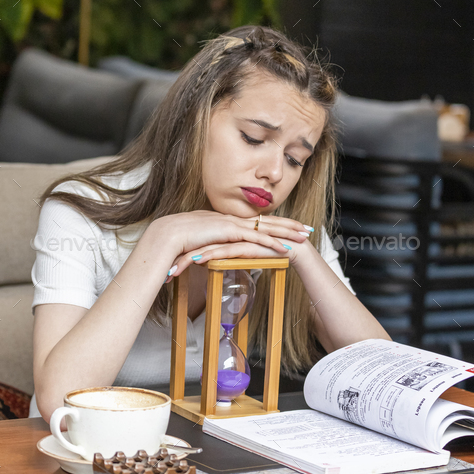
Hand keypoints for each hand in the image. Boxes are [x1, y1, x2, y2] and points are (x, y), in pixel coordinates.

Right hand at [151, 210, 311, 268]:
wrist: (167, 236)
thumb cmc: (179, 242)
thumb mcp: (201, 244)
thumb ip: (212, 247)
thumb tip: (218, 254)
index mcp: (227, 221)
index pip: (256, 222)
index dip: (275, 224)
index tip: (290, 227)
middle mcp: (232, 219)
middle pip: (267, 221)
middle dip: (289, 225)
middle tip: (307, 229)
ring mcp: (231, 224)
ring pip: (266, 228)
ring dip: (286, 233)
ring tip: (303, 237)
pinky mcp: (229, 232)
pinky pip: (255, 238)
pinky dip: (271, 243)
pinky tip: (284, 248)